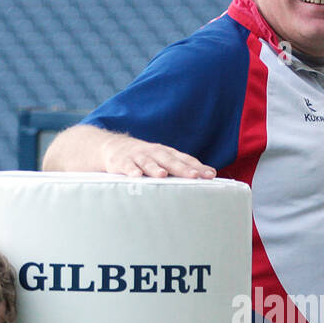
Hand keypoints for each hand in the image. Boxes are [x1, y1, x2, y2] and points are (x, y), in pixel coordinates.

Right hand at [99, 133, 215, 179]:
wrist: (113, 146)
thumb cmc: (145, 157)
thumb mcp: (162, 159)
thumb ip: (181, 168)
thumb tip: (209, 175)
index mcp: (166, 153)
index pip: (184, 159)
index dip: (197, 166)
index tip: (210, 175)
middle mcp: (154, 152)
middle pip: (169, 160)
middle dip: (182, 168)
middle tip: (194, 176)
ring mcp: (137, 156)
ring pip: (148, 162)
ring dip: (155, 168)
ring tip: (163, 175)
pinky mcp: (121, 162)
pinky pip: (127, 166)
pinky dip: (131, 170)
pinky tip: (135, 176)